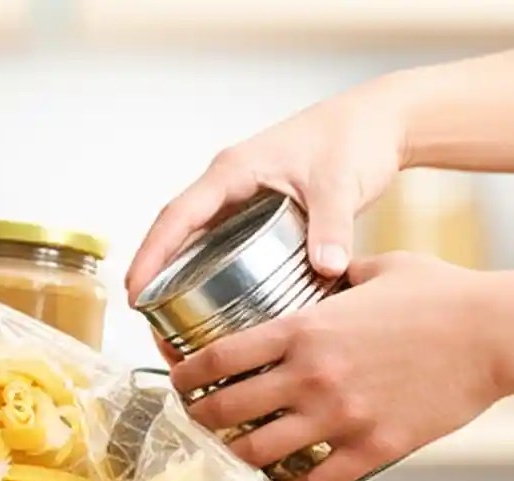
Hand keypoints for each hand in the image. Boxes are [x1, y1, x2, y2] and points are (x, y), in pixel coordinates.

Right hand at [125, 75, 413, 303]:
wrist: (377, 122)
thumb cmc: (354, 139)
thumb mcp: (341, 184)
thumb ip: (333, 226)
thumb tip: (327, 267)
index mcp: (234, 171)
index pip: (178, 216)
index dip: (152, 255)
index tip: (136, 291)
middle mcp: (227, 185)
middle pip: (175, 234)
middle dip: (154, 276)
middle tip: (148, 323)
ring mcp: (240, 199)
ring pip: (194, 242)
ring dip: (176, 279)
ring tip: (170, 326)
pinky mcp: (256, 213)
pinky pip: (220, 246)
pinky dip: (207, 275)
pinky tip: (210, 308)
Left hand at [171, 253, 507, 480]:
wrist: (497, 333)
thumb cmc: (442, 295)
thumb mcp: (376, 269)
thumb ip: (335, 273)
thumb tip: (320, 267)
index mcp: (301, 330)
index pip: (216, 357)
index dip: (184, 374)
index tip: (178, 381)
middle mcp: (309, 376)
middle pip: (224, 409)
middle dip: (201, 417)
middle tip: (199, 420)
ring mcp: (339, 416)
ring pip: (258, 452)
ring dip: (238, 456)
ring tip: (236, 453)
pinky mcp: (372, 448)